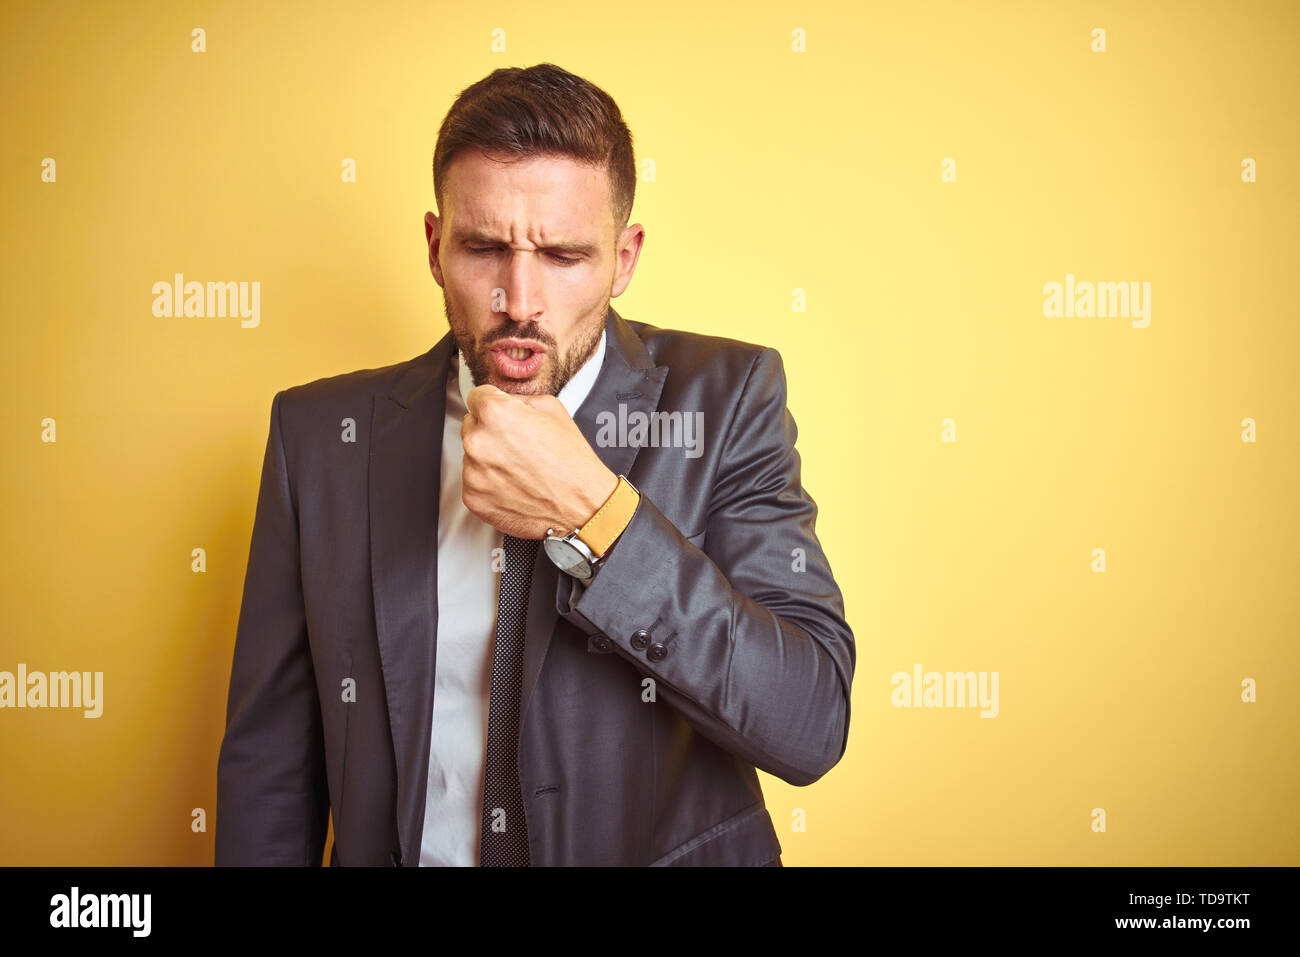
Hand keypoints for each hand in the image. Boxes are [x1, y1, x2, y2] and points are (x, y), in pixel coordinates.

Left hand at [461, 384, 617, 538]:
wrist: (582, 506)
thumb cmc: (572, 462)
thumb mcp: (553, 409)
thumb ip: (519, 400)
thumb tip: (505, 401)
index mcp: (495, 414)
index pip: (477, 397)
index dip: (494, 403)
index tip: (504, 415)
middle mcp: (477, 442)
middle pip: (471, 425)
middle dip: (490, 431)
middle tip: (518, 445)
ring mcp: (472, 473)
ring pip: (472, 456)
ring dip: (489, 459)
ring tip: (520, 468)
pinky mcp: (473, 498)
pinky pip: (474, 482)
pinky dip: (490, 484)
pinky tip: (514, 485)